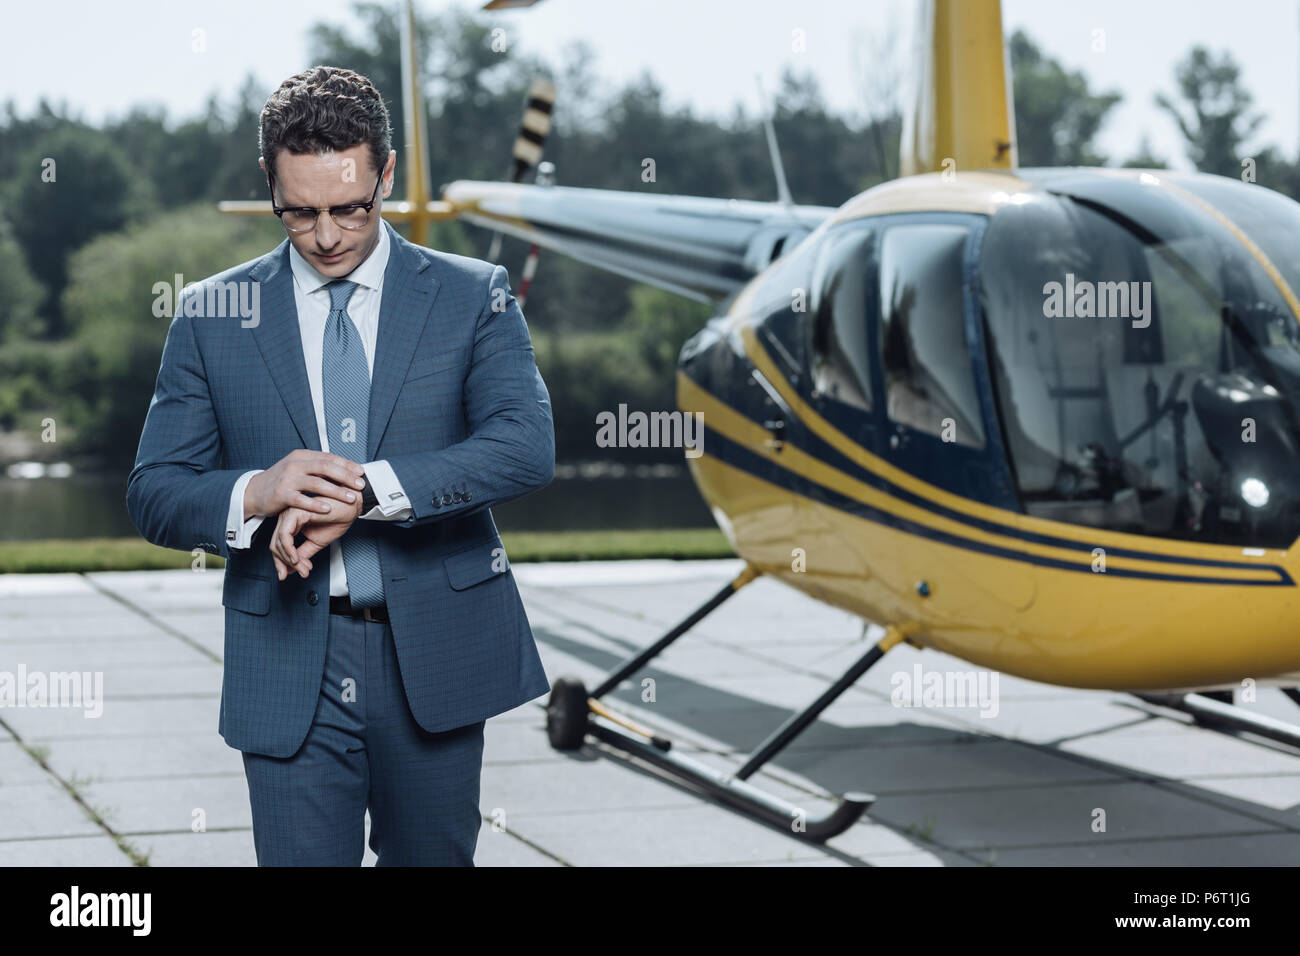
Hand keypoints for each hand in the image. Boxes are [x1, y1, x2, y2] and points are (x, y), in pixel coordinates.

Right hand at [245, 450, 366, 520]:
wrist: (254, 491)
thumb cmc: (282, 481)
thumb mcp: (298, 469)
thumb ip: (317, 468)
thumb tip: (344, 469)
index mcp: (301, 456)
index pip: (328, 457)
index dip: (346, 464)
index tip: (361, 472)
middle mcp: (295, 464)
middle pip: (325, 467)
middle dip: (345, 476)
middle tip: (360, 484)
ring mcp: (287, 479)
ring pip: (316, 483)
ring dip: (336, 491)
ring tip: (350, 498)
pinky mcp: (281, 494)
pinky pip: (301, 499)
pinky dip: (315, 504)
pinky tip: (327, 509)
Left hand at [270, 495, 362, 579]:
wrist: (351, 506)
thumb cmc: (336, 518)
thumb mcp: (316, 542)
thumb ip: (302, 554)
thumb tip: (292, 568)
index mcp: (290, 522)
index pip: (278, 545)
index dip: (282, 562)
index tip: (287, 574)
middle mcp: (286, 517)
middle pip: (275, 545)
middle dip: (285, 563)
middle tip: (301, 573)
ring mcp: (289, 514)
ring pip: (278, 542)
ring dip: (289, 560)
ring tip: (303, 568)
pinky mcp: (294, 513)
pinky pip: (284, 535)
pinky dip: (289, 550)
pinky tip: (297, 558)